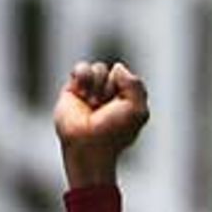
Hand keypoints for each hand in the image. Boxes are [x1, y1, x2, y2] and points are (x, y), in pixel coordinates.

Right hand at [54, 60, 149, 186]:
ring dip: (98, 86)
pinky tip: (82, 95)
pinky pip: (81, 68)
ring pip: (98, 68)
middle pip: (114, 71)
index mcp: (128, 100)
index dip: (126, 88)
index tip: (121, 109)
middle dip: (111, 87)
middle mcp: (110, 94)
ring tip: (93, 104)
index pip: (129, 78)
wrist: (86, 144)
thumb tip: (117, 67)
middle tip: (105, 109)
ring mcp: (92, 91)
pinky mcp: (73, 89)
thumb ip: (135, 84)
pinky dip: (83, 78)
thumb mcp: (137, 110)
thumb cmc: (113, 132)